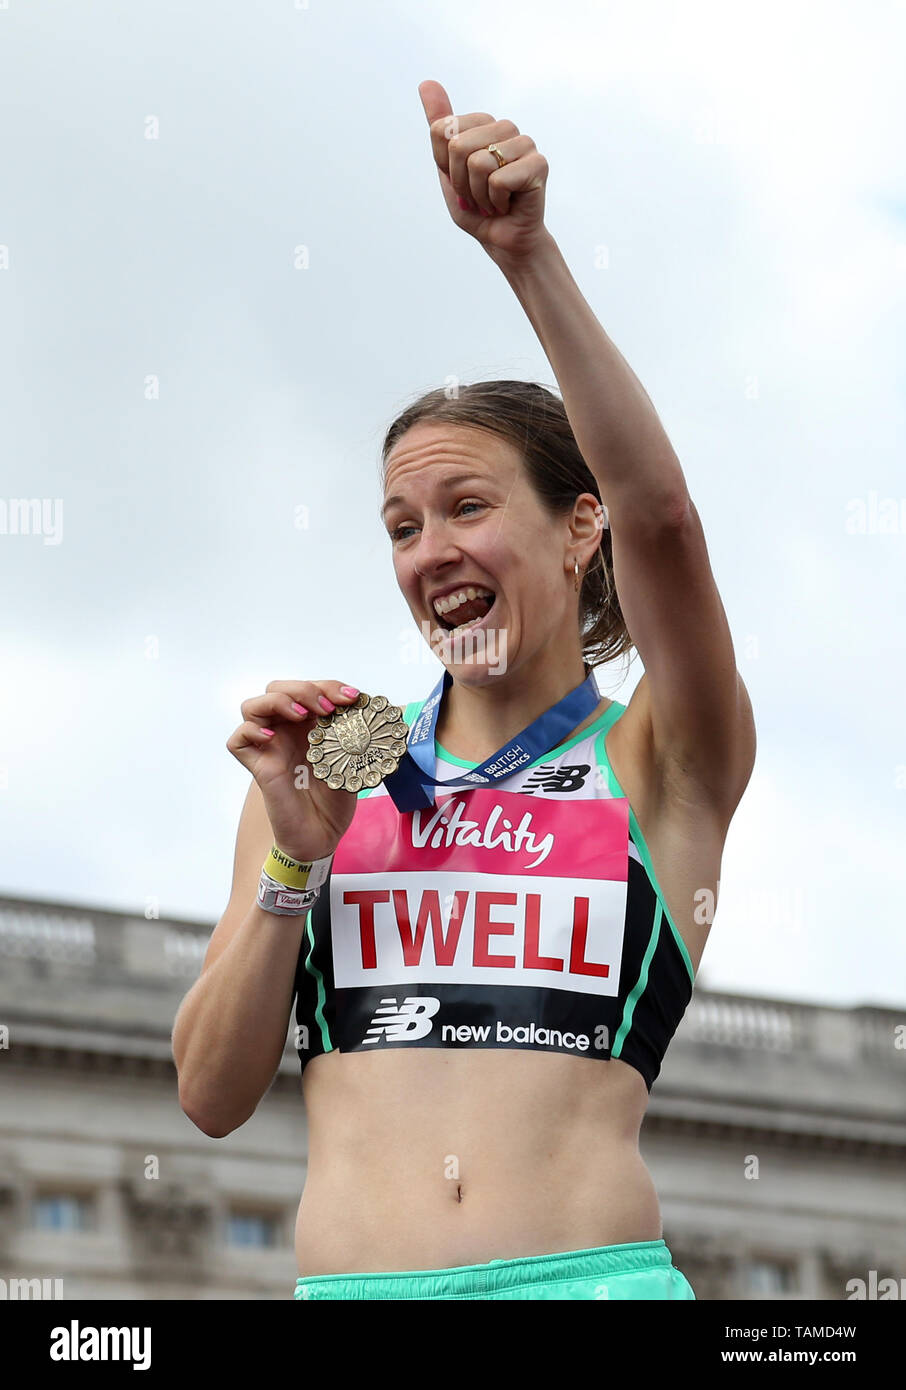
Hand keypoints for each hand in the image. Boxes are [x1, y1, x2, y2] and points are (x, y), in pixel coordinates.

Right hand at [226, 680, 362, 861]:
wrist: (322, 835)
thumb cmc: (334, 800)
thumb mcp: (354, 760)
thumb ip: (356, 735)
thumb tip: (379, 708)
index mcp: (309, 725)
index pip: (309, 689)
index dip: (328, 686)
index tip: (352, 697)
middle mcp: (286, 731)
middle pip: (277, 689)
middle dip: (303, 689)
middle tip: (327, 707)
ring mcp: (270, 747)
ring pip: (252, 706)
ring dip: (277, 701)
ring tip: (302, 715)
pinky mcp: (258, 767)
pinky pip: (237, 740)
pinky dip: (250, 731)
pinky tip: (273, 738)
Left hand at [417, 79, 549, 263]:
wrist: (503, 241)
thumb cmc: (477, 209)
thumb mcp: (447, 169)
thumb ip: (439, 127)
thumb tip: (426, 81)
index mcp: (483, 125)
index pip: (442, 131)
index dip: (446, 166)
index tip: (463, 182)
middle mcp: (505, 127)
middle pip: (458, 145)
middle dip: (461, 182)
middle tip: (479, 196)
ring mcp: (525, 143)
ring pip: (478, 163)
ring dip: (479, 194)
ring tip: (493, 200)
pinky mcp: (539, 164)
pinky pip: (498, 181)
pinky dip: (496, 202)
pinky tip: (508, 204)